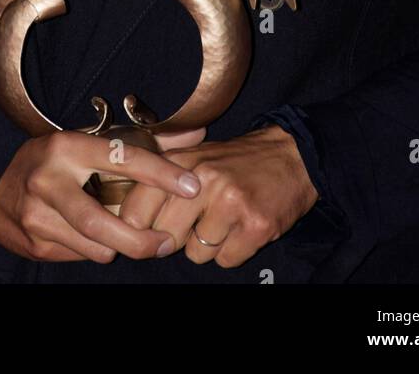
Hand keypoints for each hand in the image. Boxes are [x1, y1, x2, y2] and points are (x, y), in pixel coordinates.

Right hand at [0, 128, 203, 262]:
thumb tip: (196, 134)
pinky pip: (79, 255)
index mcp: (67, 148)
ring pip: (94, 246)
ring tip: (128, 237)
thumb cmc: (51, 158)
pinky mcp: (33, 242)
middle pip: (101, 222)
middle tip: (166, 243)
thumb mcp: (87, 140)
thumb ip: (144, 140)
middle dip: (139, 240)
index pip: (122, 159)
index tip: (191, 184)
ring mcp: (37, 215)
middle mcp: (49, 180)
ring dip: (117, 246)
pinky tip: (94, 237)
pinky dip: (94, 250)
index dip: (160, 174)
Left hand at [119, 124, 318, 266]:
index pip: (136, 210)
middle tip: (197, 222)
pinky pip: (226, 261)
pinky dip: (233, 252)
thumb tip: (127, 221)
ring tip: (225, 221)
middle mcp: (203, 180)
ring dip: (209, 246)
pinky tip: (242, 228)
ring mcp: (230, 203)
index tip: (149, 231)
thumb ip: (160, 183)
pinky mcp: (255, 226)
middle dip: (178, 238)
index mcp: (181, 163)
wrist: (291, 156)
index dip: (139, 229)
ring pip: (197, 254)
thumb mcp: (194, 158)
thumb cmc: (235, 162)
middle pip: (166, 238)